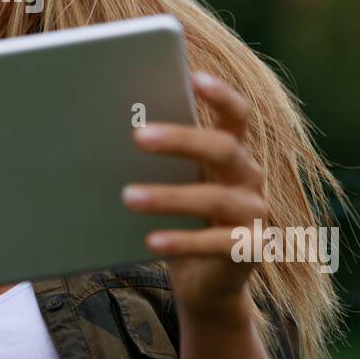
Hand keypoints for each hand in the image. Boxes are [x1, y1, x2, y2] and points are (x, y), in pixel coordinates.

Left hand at [123, 72, 265, 325]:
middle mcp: (249, 178)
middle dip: (180, 139)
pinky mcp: (249, 251)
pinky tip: (151, 240)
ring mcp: (254, 215)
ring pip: (214, 198)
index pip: (236, 115)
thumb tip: (105, 126)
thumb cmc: (182, 218)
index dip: (221, 94)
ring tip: (127, 196)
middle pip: (224, 148)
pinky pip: (215, 244)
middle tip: (136, 136)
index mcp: (233, 152)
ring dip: (168, 196)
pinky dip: (181, 240)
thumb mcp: (173, 182)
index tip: (193, 77)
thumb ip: (157, 157)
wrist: (206, 281)